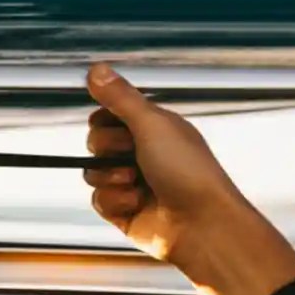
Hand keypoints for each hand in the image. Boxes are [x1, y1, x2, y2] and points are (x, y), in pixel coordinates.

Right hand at [83, 62, 294, 294]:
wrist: (201, 225)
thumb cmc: (188, 171)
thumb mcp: (152, 124)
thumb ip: (120, 98)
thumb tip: (96, 68)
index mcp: (153, 129)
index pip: (107, 115)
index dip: (105, 121)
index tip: (120, 126)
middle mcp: (142, 154)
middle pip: (95, 143)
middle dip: (108, 150)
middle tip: (132, 155)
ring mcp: (131, 183)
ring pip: (92, 172)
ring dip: (112, 178)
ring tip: (137, 184)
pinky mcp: (123, 209)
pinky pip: (98, 200)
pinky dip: (115, 201)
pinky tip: (137, 204)